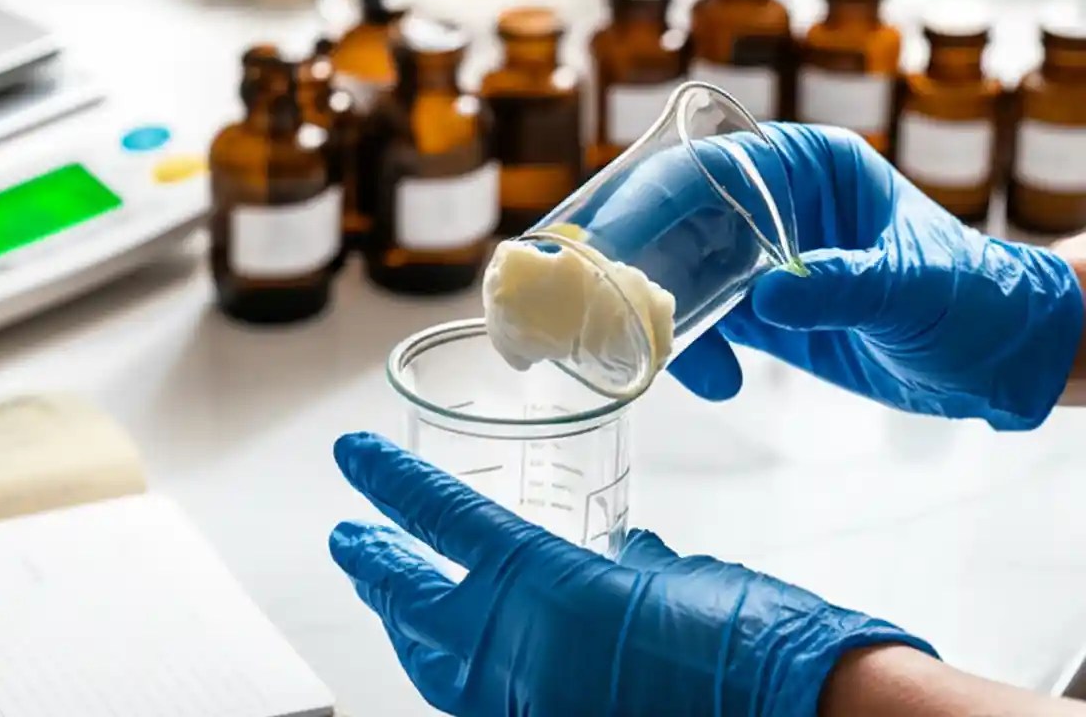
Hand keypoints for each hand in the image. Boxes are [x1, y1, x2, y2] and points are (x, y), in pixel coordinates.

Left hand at [328, 432, 932, 716]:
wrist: (802, 716)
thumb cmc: (752, 638)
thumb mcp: (674, 578)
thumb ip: (626, 565)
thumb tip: (616, 558)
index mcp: (547, 584)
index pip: (443, 520)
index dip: (388, 484)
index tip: (350, 456)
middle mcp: (517, 651)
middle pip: (411, 603)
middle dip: (372, 566)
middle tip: (345, 538)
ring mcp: (526, 704)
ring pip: (433, 665)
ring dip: (404, 626)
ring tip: (388, 595)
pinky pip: (481, 701)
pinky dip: (458, 674)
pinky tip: (460, 659)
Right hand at [596, 123, 1085, 430]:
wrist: (999, 361)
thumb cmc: (977, 300)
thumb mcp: (916, 288)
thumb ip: (846, 286)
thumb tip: (770, 296)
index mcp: (806, 167)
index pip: (706, 167)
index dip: (646, 199)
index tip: (607, 241)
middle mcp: (770, 204)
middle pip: (671, 222)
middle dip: (634, 266)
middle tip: (599, 311)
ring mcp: (759, 257)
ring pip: (675, 276)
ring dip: (655, 318)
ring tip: (655, 362)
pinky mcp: (759, 311)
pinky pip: (698, 321)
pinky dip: (688, 352)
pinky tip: (710, 382)